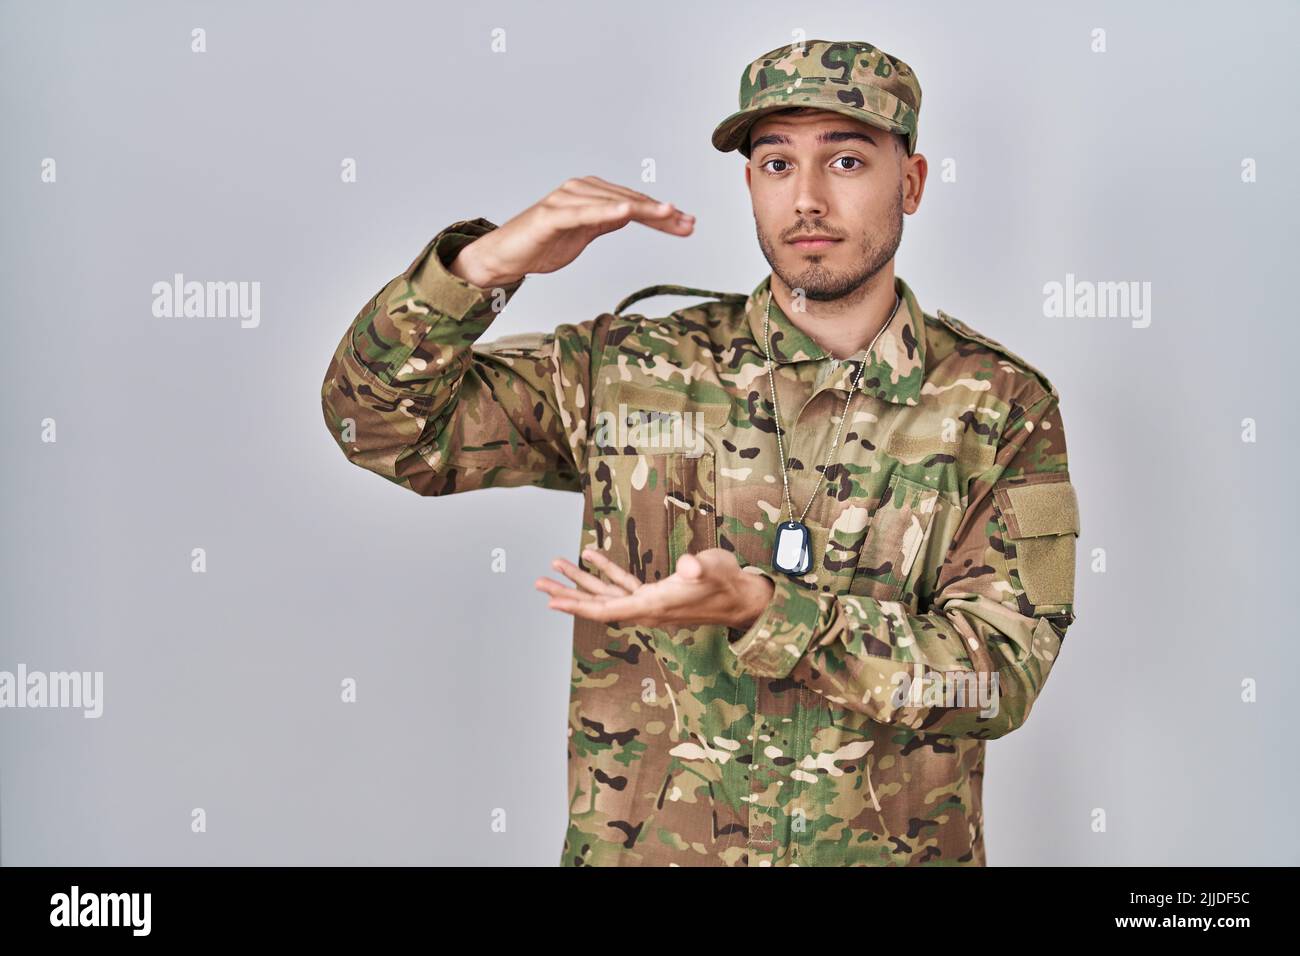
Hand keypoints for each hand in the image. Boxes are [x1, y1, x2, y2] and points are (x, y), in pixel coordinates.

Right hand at [449, 176, 694, 286]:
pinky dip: (607, 210)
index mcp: (590, 195)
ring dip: (643, 209)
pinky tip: (627, 212)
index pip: (633, 203)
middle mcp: (580, 190)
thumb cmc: (541, 244)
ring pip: (612, 203)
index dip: (661, 215)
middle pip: (629, 201)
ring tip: (669, 214)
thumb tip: (629, 213)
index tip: (687, 225)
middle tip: (688, 223)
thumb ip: (605, 221)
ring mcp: (566, 200)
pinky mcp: (552, 215)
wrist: (505, 255)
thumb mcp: (583, 234)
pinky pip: (585, 212)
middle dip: (661, 214)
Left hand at [534, 547, 774, 630]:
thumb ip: (700, 568)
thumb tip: (689, 566)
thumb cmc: (728, 583)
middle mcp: (646, 608)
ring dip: (580, 581)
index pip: (607, 610)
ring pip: (606, 594)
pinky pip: (622, 585)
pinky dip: (605, 571)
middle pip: (597, 605)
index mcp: (653, 605)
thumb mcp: (714, 569)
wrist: (744, 598)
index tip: (551, 603)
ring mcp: (649, 602)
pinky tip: (591, 556)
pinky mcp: (656, 594)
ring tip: (556, 565)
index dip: (577, 606)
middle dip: (567, 595)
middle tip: (539, 585)